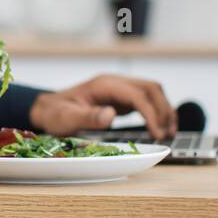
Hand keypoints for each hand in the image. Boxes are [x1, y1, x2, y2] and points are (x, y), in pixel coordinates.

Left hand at [28, 74, 176, 138]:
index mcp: (104, 85)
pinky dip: (157, 112)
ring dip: (164, 110)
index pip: (137, 95)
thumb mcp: (66, 118)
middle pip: (151, 88)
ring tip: (169, 132)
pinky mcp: (121, 99)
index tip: (157, 133)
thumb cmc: (55, 114)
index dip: (151, 113)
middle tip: (166, 134)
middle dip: (163, 110)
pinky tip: (160, 127)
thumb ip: (88, 117)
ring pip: (152, 93)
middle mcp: (115, 83)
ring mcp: (120, 90)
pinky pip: (146, 101)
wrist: (48, 109)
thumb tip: (110, 115)